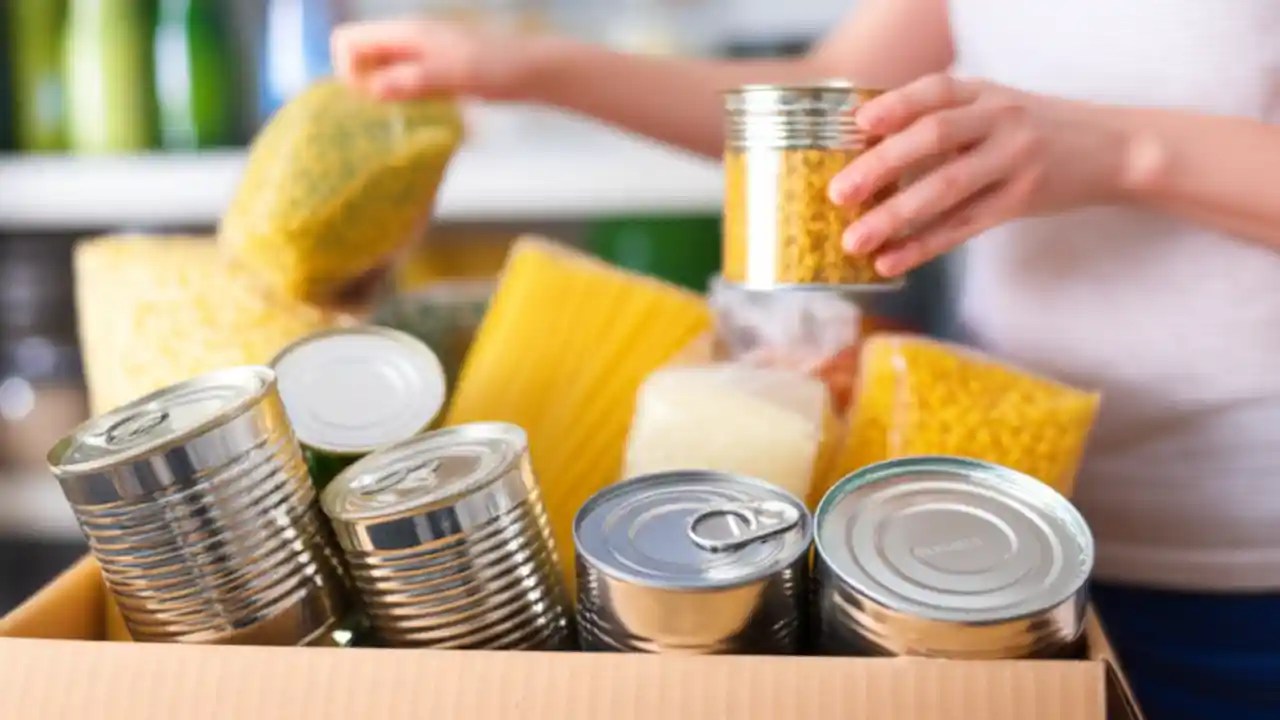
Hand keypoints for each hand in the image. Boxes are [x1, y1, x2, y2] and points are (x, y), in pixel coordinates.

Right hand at [331, 19, 546, 100]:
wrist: (533, 72)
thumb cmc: (497, 69)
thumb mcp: (453, 75)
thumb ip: (412, 80)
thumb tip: (372, 89)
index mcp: (406, 33)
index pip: (348, 40)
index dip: (346, 69)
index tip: (367, 98)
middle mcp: (408, 40)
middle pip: (360, 56)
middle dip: (360, 84)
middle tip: (382, 114)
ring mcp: (421, 56)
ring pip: (381, 71)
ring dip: (381, 95)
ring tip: (397, 119)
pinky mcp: (435, 72)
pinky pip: (402, 82)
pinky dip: (401, 98)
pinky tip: (417, 117)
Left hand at [829, 74, 1128, 275]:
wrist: (1115, 148)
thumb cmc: (1038, 130)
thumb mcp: (998, 108)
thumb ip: (947, 120)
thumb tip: (870, 148)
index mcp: (987, 92)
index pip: (935, 91)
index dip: (895, 105)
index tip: (858, 124)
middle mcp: (1000, 120)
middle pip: (933, 138)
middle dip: (880, 166)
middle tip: (838, 193)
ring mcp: (1014, 161)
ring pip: (945, 189)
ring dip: (894, 217)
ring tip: (854, 240)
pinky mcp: (1021, 201)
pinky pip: (964, 226)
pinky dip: (923, 246)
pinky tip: (891, 260)